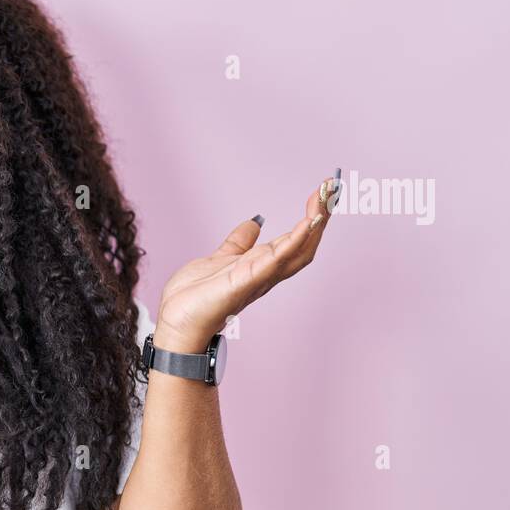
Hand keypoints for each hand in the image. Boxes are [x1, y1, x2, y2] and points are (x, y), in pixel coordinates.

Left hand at [153, 174, 338, 352]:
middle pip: (305, 243)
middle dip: (321, 215)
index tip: (323, 191)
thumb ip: (239, 242)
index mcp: (261, 265)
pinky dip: (294, 241)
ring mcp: (258, 278)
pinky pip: (275, 260)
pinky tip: (307, 223)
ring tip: (326, 198)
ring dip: (314, 223)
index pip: (296, 238)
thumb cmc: (196, 298)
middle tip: (332, 187)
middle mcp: (266, 272)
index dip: (312, 216)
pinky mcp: (244, 282)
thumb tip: (256, 222)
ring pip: (297, 250)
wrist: (177, 321)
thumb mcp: (221, 259)